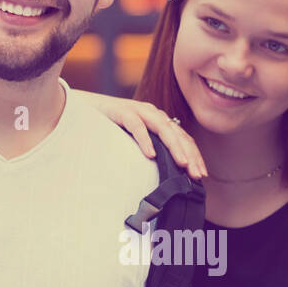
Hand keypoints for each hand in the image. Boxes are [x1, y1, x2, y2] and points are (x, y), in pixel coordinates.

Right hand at [89, 93, 206, 178]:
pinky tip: (151, 154)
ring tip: (182, 164)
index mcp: (160, 122)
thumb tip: (165, 178)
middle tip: (196, 175)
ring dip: (174, 147)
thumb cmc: (111, 129)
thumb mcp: (136, 142)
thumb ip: (151, 152)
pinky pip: (137, 125)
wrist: (85, 108)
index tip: (202, 176)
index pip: (184, 138)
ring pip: (163, 128)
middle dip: (189, 155)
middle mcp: (153, 114)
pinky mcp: (122, 111)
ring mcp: (139, 111)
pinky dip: (145, 139)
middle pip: (178, 135)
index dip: (195, 156)